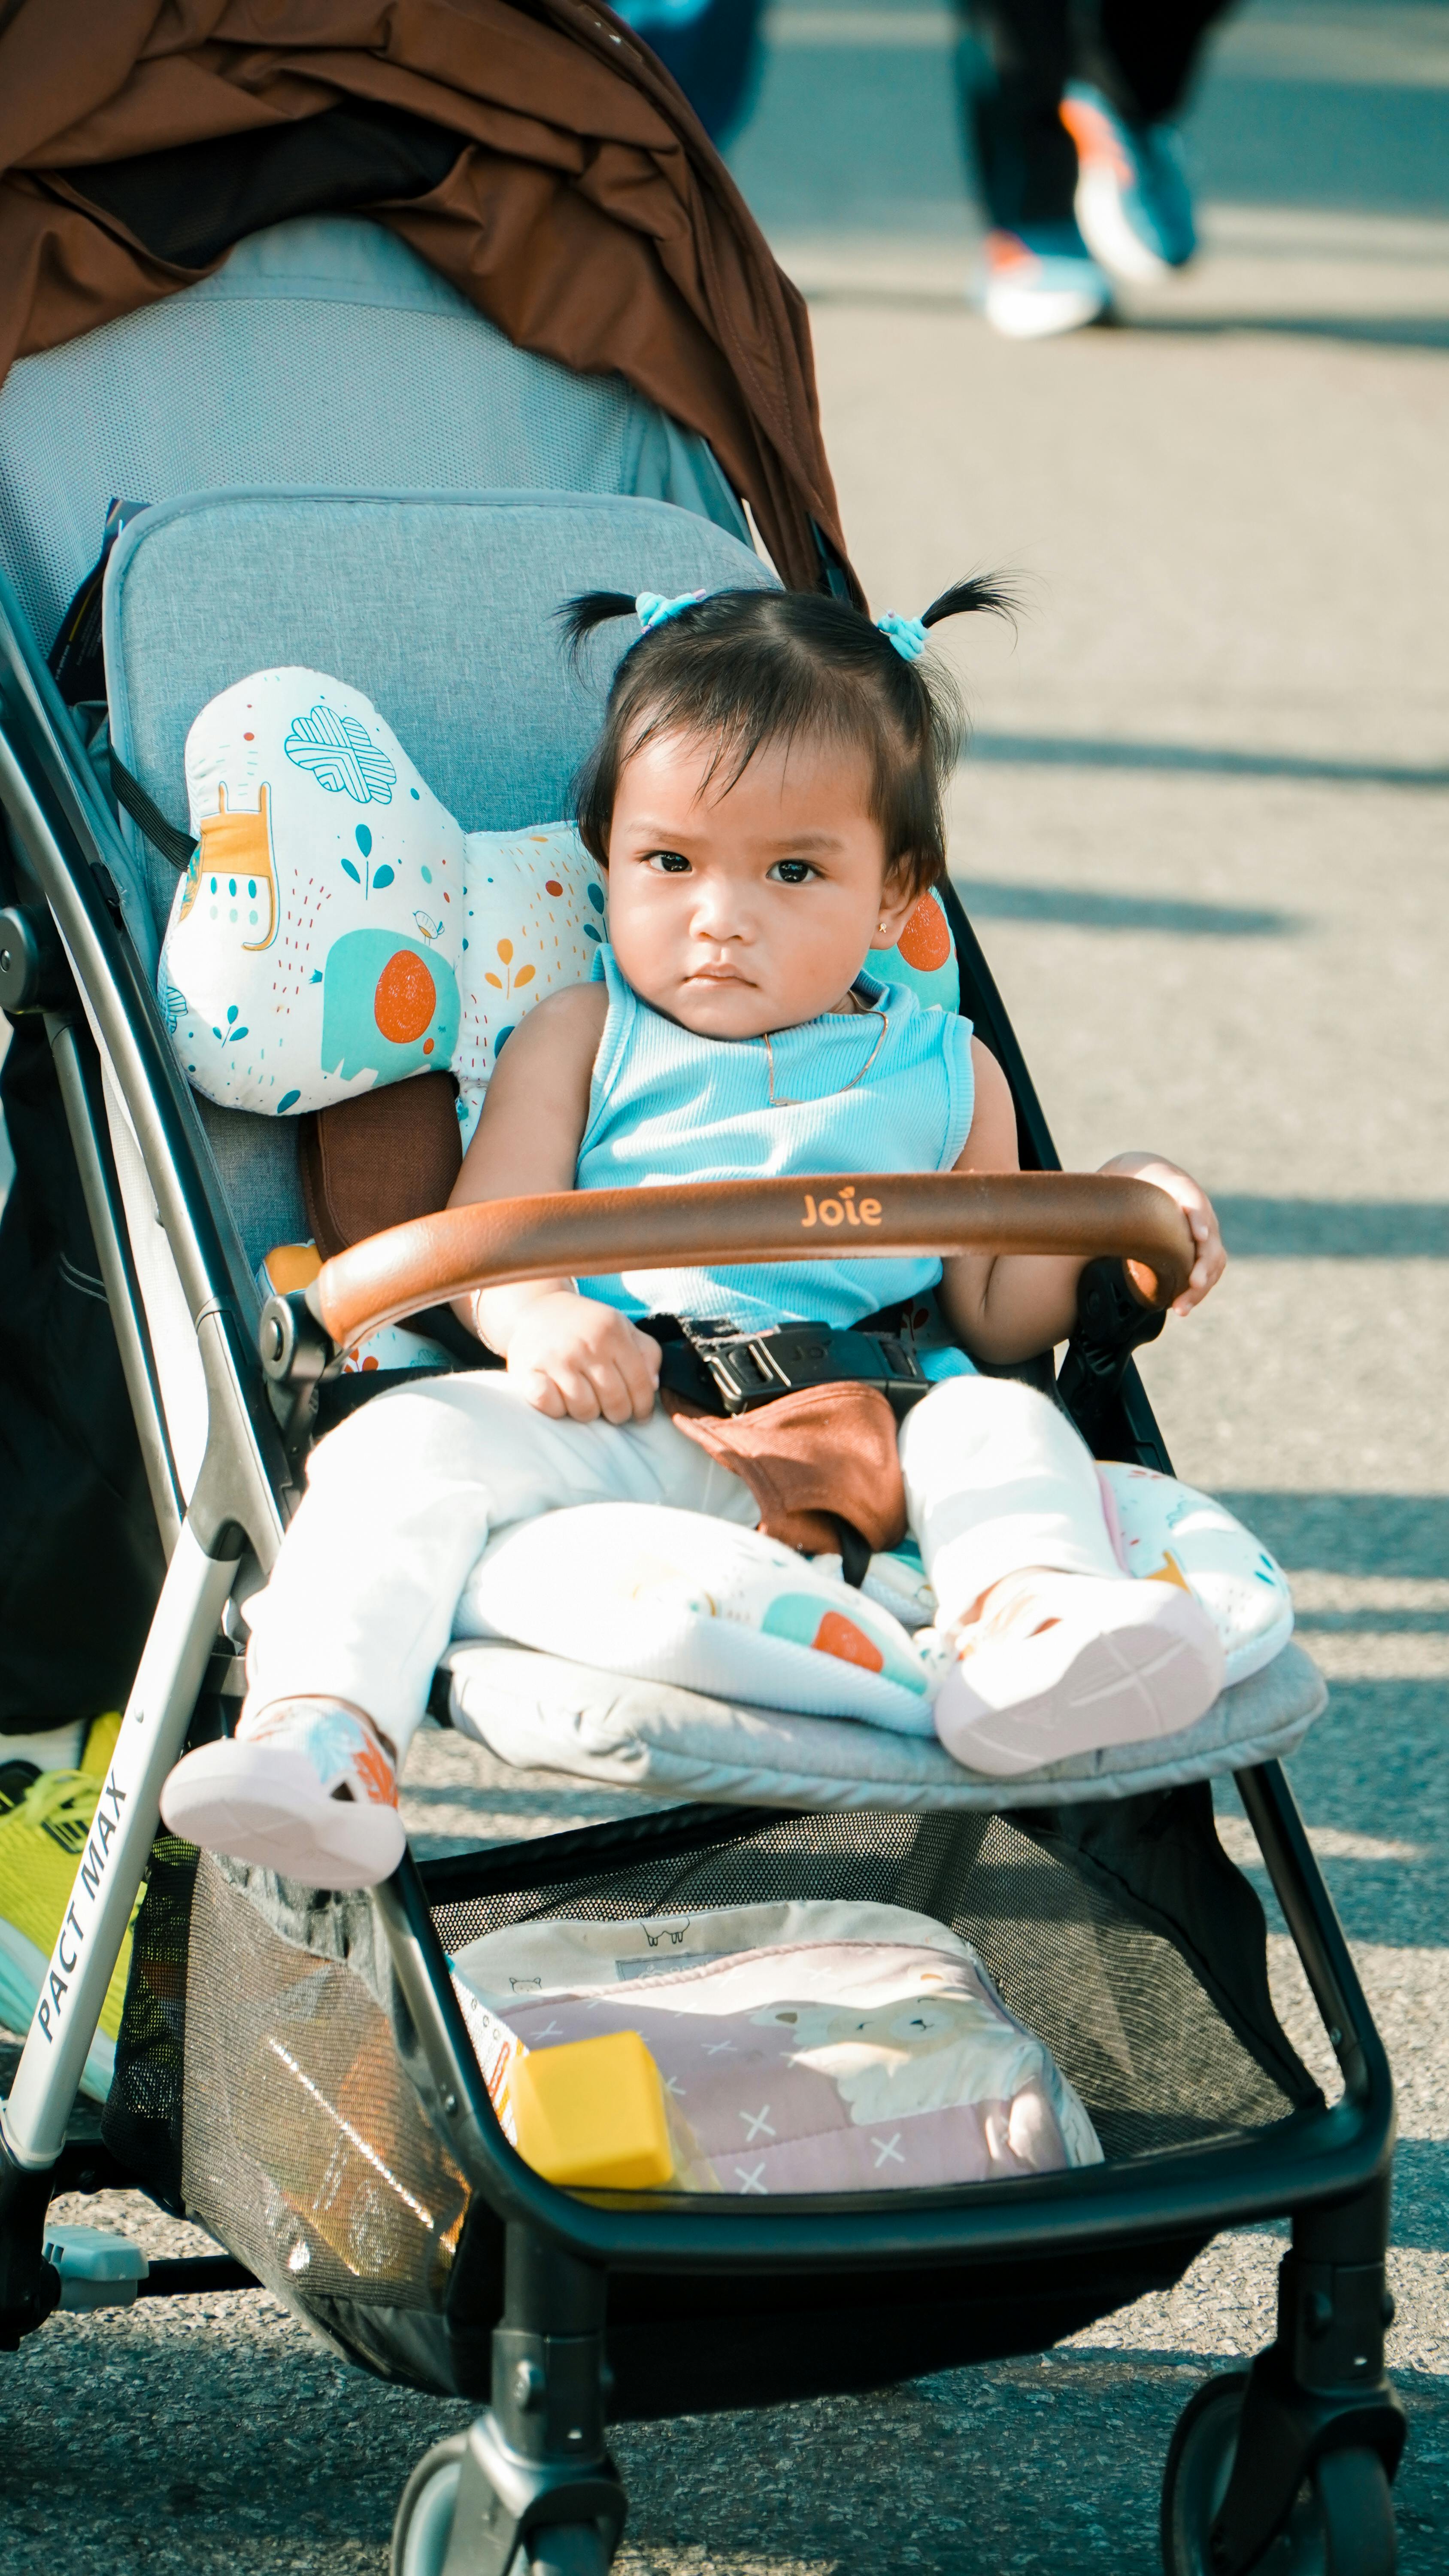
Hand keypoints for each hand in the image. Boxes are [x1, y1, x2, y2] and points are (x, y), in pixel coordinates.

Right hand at [501, 1290, 660, 1423]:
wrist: (538, 1308)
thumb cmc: (587, 1325)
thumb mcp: (623, 1328)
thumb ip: (647, 1353)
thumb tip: (653, 1386)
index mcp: (612, 1332)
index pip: (640, 1384)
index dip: (643, 1406)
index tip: (640, 1415)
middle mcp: (585, 1345)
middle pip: (615, 1402)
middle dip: (617, 1414)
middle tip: (611, 1410)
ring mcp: (555, 1359)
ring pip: (584, 1410)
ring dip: (587, 1413)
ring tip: (585, 1401)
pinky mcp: (528, 1371)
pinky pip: (550, 1406)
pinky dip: (557, 1409)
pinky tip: (560, 1398)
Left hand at [1101, 1152, 1226, 1316]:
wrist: (1149, 1180)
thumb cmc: (1133, 1185)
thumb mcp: (1123, 1182)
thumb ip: (1111, 1198)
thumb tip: (1083, 1220)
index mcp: (1179, 1189)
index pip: (1194, 1201)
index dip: (1198, 1218)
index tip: (1198, 1236)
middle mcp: (1199, 1211)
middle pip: (1209, 1238)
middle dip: (1203, 1263)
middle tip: (1192, 1282)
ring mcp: (1205, 1231)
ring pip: (1213, 1260)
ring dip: (1200, 1285)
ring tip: (1180, 1307)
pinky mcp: (1203, 1250)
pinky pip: (1208, 1271)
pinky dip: (1197, 1290)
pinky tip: (1180, 1307)